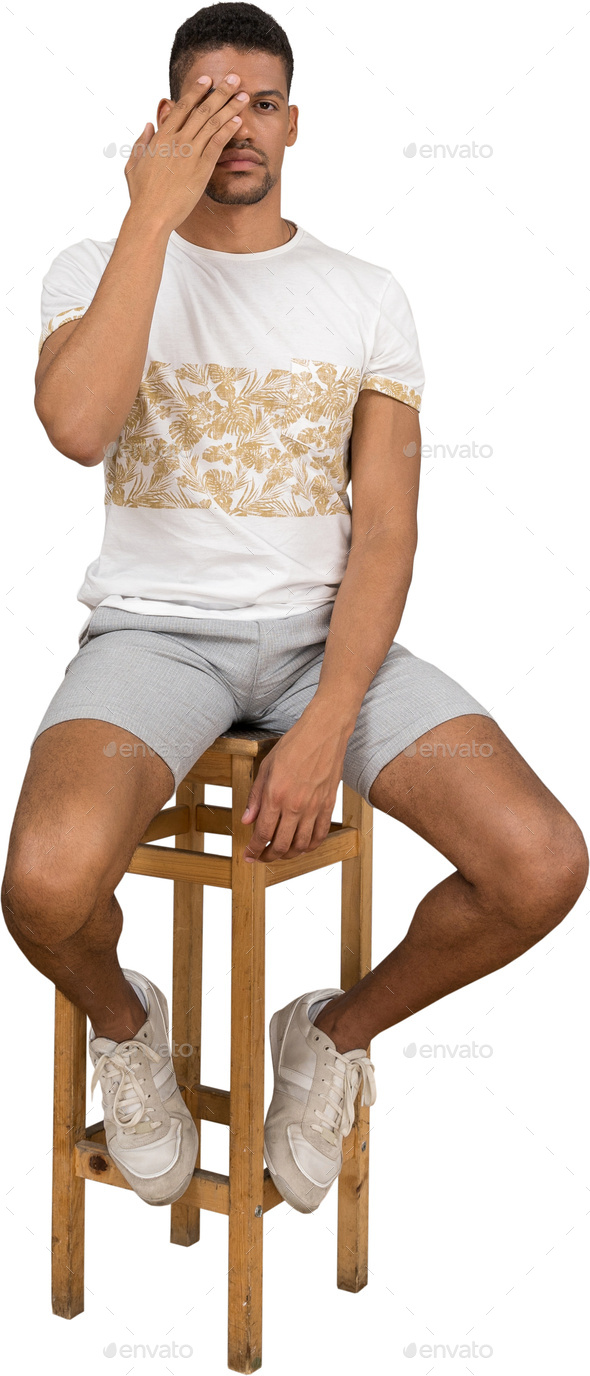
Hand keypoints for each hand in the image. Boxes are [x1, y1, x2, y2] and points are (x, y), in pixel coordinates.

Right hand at [124, 72, 249, 233]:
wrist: (151, 215)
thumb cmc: (142, 194)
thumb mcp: (133, 163)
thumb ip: (141, 141)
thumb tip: (148, 124)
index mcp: (161, 137)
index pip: (181, 107)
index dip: (196, 91)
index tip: (207, 79)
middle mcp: (176, 140)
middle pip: (201, 109)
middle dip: (220, 92)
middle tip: (234, 78)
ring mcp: (190, 153)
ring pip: (212, 123)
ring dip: (230, 107)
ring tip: (243, 96)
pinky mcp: (201, 168)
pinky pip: (217, 144)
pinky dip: (228, 130)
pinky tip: (238, 120)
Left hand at [240, 713, 352, 863]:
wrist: (323, 733)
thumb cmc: (293, 745)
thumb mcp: (266, 768)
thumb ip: (256, 798)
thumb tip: (247, 821)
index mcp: (275, 796)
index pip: (262, 834)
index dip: (253, 850)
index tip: (248, 855)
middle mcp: (295, 806)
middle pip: (281, 845)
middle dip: (268, 856)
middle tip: (261, 857)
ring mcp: (314, 807)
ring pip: (301, 845)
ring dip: (289, 855)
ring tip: (280, 853)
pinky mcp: (329, 805)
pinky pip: (321, 834)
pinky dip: (311, 846)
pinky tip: (303, 846)